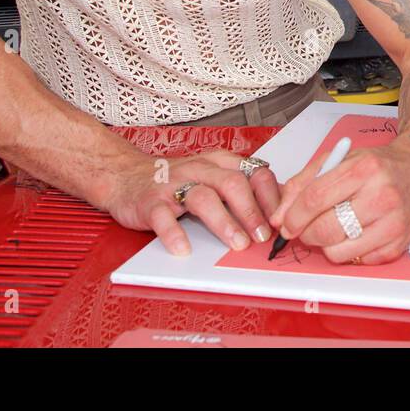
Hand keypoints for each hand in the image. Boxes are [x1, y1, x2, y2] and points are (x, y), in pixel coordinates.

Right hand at [102, 149, 281, 255]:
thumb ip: (243, 188)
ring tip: (237, 244)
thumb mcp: (214, 176)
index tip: (283, 219)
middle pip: (232, 184)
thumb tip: (281, 209)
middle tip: (262, 237)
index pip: (255, 172)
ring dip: (223, 222)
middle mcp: (200, 169)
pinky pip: (163, 217)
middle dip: (251, 212)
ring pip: (202, 198)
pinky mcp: (151, 202)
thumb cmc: (178, 180)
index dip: (272, 196)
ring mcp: (174, 184)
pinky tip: (183, 249)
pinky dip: (173, 234)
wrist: (126, 176)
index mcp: (220, 162)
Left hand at [269, 139, 409, 264]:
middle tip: (305, 230)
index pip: (316, 198)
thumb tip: (279, 217)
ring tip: (332, 229)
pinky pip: (357, 261)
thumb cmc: (376, 166)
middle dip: (306, 234)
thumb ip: (303, 184)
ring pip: (339, 251)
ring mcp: (393, 222)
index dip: (294, 216)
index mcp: (363, 169)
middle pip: (326, 229)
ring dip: (326, 245)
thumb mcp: (338, 160)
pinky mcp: (398, 244)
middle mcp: (382, 195)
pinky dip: (348, 251)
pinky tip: (354, 234)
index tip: (285, 223)